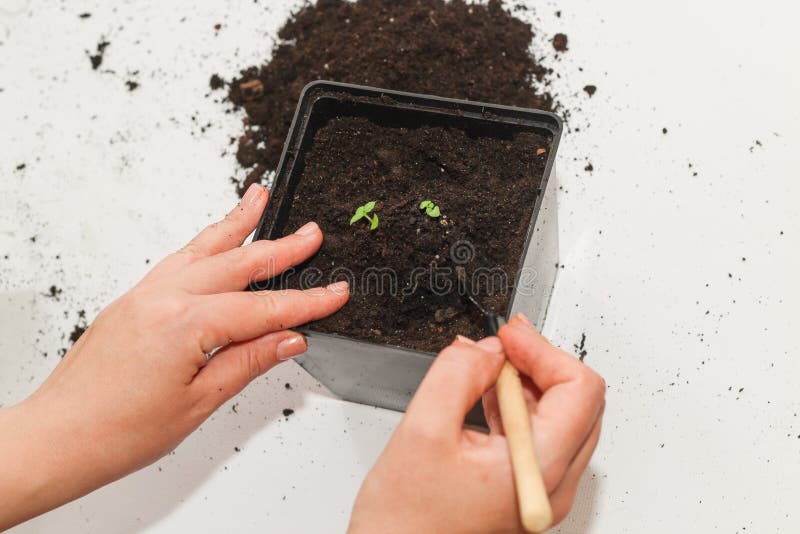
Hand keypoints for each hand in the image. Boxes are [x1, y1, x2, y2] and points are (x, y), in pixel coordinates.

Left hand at [0, 183, 347, 529]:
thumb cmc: (117, 430)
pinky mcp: (133, 299)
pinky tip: (215, 239)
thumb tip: (290, 339)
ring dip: (236, 225)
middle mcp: (163, 298)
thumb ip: (249, 361)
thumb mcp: (200, 402)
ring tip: (259, 200)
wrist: (59, 436)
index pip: (262, 307)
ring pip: (202, 249)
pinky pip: (176, 259)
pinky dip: (202, 243)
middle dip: (280, 247)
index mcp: (185, 325)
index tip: (334, 292)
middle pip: (237, 264)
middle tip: (311, 234)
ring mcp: (145, 294)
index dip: (305, 302)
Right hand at [349, 314, 604, 532]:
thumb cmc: (406, 519)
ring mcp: (542, 489)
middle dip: (540, 363)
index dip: (543, 350)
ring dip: (529, 383)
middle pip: (580, 401)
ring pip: (562, 416)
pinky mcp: (525, 488)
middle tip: (501, 346)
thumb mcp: (422, 430)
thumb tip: (487, 348)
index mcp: (538, 468)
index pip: (580, 389)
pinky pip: (540, 435)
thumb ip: (457, 375)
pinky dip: (519, 406)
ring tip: (485, 372)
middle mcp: (552, 484)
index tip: (509, 336)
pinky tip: (485, 397)